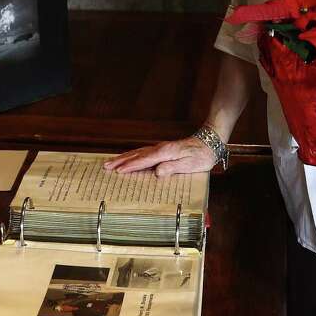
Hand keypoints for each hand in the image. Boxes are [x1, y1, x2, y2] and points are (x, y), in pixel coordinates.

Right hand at [103, 138, 217, 176]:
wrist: (209, 142)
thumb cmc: (201, 155)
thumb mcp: (190, 164)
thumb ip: (173, 168)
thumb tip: (157, 172)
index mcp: (166, 153)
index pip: (144, 160)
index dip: (131, 166)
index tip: (119, 171)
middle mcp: (160, 148)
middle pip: (136, 155)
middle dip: (121, 161)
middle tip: (106, 166)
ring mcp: (160, 147)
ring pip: (138, 152)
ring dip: (124, 157)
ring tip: (111, 162)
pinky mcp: (162, 149)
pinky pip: (143, 152)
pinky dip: (133, 155)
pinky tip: (129, 158)